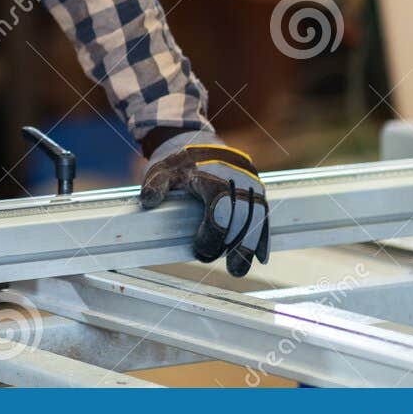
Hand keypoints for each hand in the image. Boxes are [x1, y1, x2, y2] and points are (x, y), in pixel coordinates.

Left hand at [138, 130, 269, 277]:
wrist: (200, 144)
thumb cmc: (178, 164)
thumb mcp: (162, 171)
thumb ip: (155, 185)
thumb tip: (148, 201)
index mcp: (211, 172)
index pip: (218, 205)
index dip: (212, 232)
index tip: (200, 250)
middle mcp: (235, 176)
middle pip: (242, 214)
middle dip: (237, 244)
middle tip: (230, 269)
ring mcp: (248, 182)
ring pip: (256, 215)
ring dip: (251, 244)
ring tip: (239, 269)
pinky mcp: (256, 190)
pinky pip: (263, 214)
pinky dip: (263, 235)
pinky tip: (260, 257)